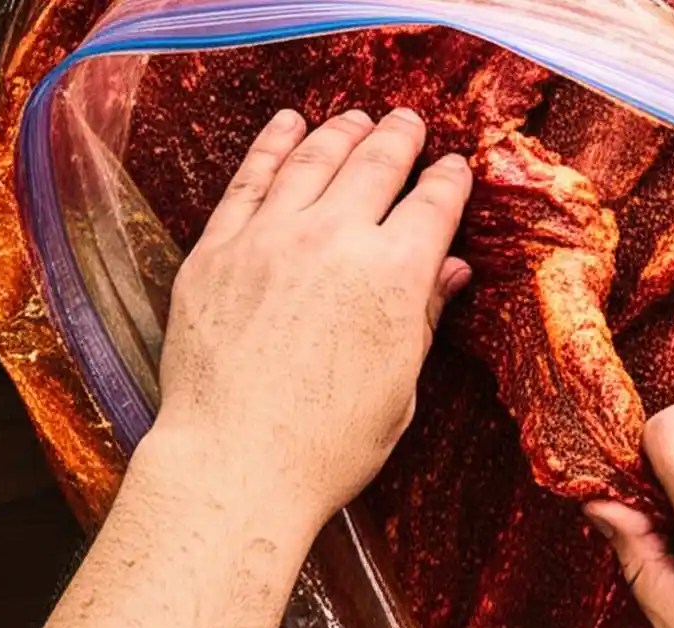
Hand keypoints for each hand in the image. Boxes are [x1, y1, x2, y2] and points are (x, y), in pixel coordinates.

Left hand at [149, 107, 472, 526]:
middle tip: (409, 123)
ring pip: (312, 161)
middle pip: (375, 165)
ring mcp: (270, 239)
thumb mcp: (401, 384)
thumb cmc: (331, 442)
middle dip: (399, 138)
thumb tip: (452, 269)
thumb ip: (424, 314)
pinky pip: (249, 181)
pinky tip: (287, 126)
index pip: (432, 205)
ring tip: (356, 118)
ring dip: (340, 132)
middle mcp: (335, 240)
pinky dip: (271, 146)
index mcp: (394, 275)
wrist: (237, 463)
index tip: (455, 168)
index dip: (449, 180)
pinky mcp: (218, 250)